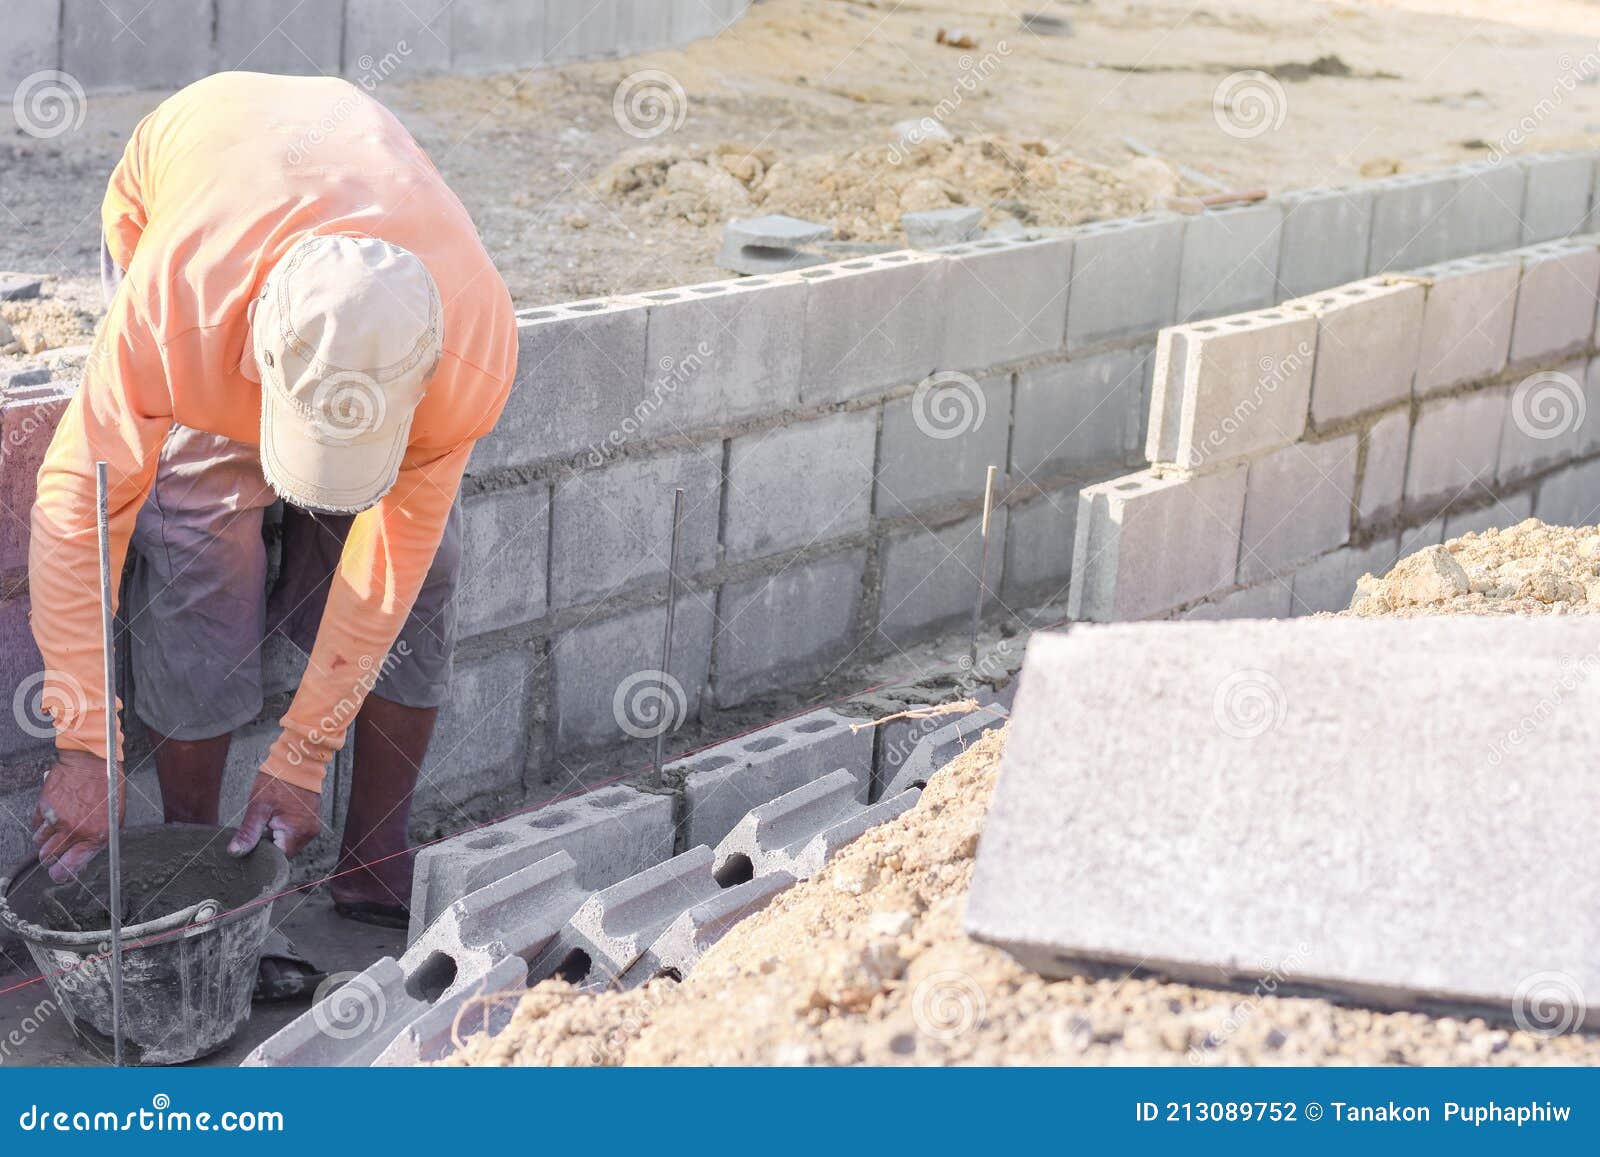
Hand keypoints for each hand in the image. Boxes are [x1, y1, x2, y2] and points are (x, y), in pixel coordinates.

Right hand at [32, 749, 123, 884]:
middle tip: (53, 854)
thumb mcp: (114, 818)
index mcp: (94, 835)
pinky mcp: (44, 806)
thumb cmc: (108, 788)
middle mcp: (74, 830)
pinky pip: (36, 825)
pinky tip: (52, 815)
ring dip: (45, 841)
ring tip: (56, 830)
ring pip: (39, 843)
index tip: (59, 874)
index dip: (61, 875)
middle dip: (49, 858)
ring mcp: (56, 818)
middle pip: (48, 857)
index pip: (69, 867)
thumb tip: (82, 860)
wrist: (94, 761)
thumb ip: (97, 840)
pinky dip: (41, 824)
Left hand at [228, 772, 321, 858]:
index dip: (262, 853)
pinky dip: (285, 830)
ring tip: (270, 819)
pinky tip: (278, 817)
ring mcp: (312, 827)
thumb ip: (248, 832)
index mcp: (296, 832)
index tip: (252, 842)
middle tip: (260, 826)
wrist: (298, 760)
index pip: (277, 858)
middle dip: (269, 844)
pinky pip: (296, 834)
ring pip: (289, 843)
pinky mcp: (312, 820)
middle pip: (284, 852)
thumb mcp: (258, 807)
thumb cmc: (279, 781)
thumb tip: (236, 852)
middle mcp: (309, 833)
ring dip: (277, 837)